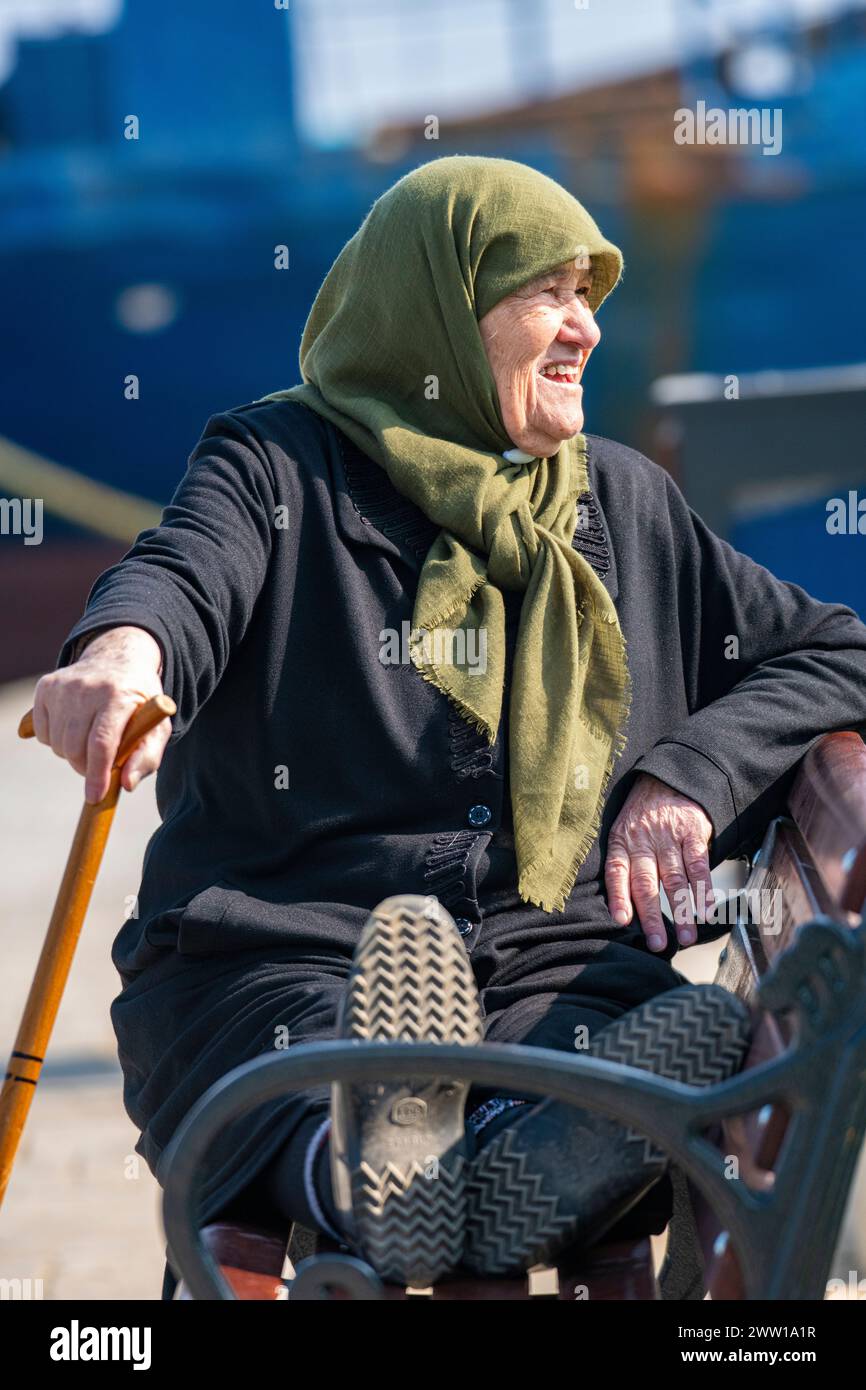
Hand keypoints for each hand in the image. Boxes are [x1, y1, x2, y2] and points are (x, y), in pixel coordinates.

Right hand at [31, 626, 169, 802]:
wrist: (119, 659)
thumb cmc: (140, 702)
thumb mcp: (157, 726)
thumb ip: (148, 757)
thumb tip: (126, 785)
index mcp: (118, 696)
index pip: (101, 743)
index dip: (97, 773)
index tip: (95, 796)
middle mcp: (87, 687)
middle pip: (75, 748)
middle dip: (86, 768)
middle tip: (101, 767)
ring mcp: (63, 686)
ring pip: (57, 743)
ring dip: (72, 755)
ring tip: (91, 742)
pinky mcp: (46, 687)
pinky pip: (43, 733)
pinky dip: (56, 741)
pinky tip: (75, 728)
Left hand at [604, 772, 715, 951]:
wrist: (667, 778)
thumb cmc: (642, 815)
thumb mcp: (623, 832)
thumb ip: (624, 864)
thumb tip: (625, 909)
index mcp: (622, 842)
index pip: (616, 873)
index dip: (619, 897)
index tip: (622, 921)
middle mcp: (644, 841)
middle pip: (646, 883)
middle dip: (651, 916)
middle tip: (656, 943)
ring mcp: (669, 837)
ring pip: (675, 879)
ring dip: (682, 910)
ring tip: (686, 937)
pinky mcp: (693, 833)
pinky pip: (698, 865)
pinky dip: (703, 889)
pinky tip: (706, 910)